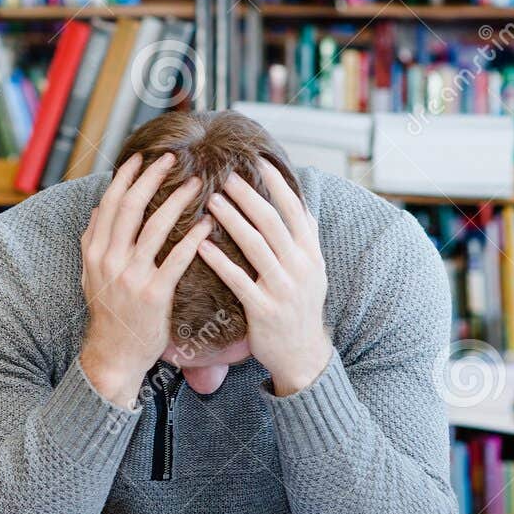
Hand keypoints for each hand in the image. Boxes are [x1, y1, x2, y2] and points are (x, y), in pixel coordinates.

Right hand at [78, 153, 211, 408]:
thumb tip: (97, 210)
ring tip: (195, 184)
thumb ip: (92, 242)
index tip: (141, 157)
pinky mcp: (153, 294)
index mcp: (95, 252)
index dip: (125, 177)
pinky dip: (192, 238)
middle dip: (151, 178)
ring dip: (176, 201)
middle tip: (171, 158)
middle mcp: (110, 260)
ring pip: (155, 227)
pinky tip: (207, 224)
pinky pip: (176, 259)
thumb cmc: (108, 314)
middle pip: (131, 207)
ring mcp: (131, 277)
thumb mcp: (90, 276)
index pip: (109, 204)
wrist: (114, 355)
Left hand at [199, 161, 333, 396]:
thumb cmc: (300, 305)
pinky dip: (220, 261)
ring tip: (211, 200)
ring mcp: (283, 289)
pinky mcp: (263, 310)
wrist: (302, 354)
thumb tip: (298, 198)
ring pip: (255, 246)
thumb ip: (305, 236)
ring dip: (232, 220)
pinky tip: (201, 245)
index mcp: (311, 253)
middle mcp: (300, 267)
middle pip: (271, 222)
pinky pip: (238, 280)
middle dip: (248, 195)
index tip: (257, 160)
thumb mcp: (312, 269)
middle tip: (225, 174)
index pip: (295, 209)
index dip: (277, 183)